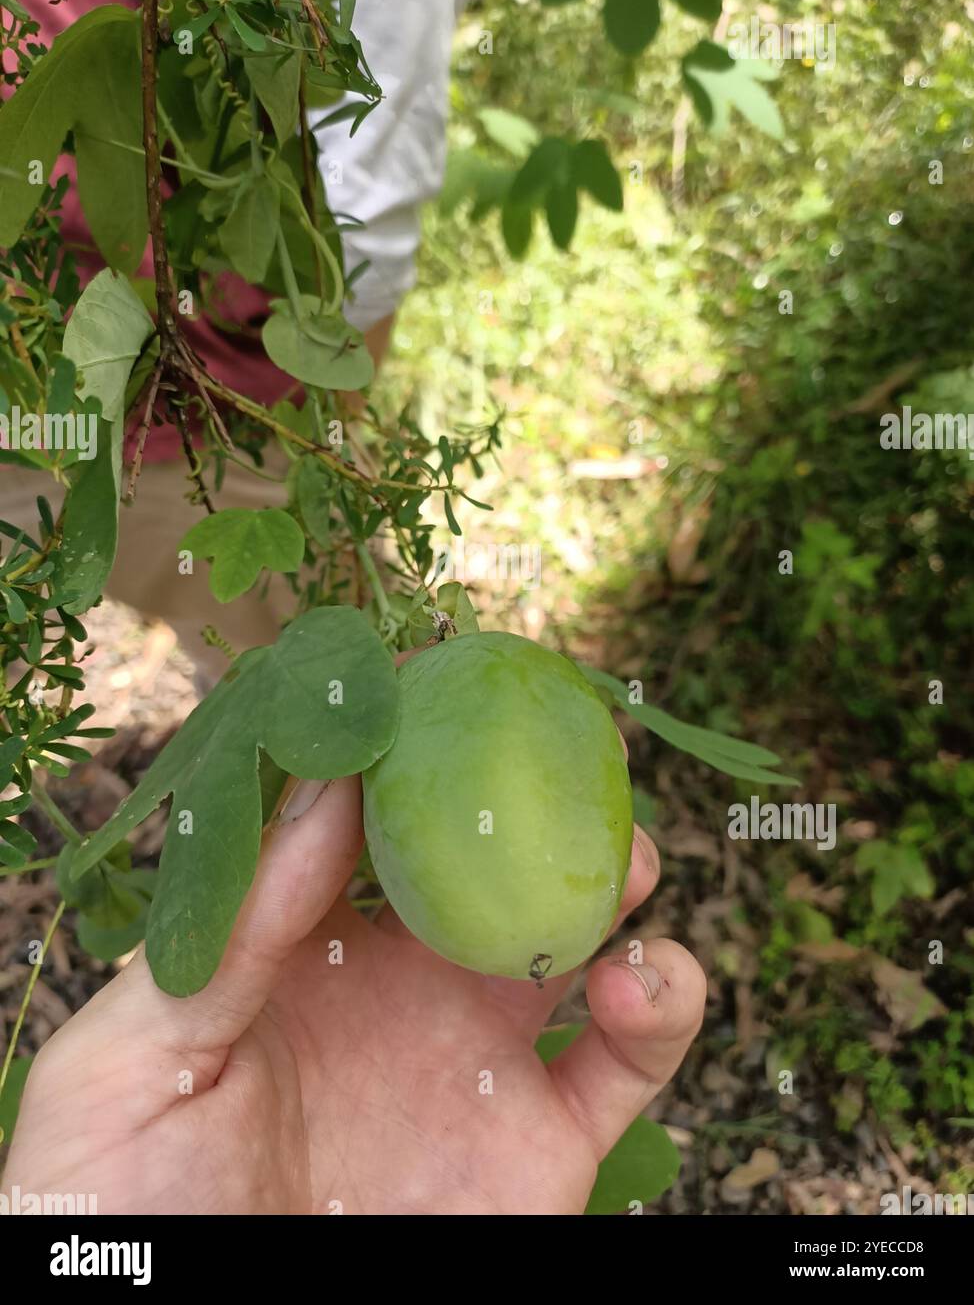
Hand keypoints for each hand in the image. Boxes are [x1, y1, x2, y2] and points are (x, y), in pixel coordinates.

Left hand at [3, 775, 705, 1214]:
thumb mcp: (130, 1065)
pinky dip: (667, 999)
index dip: (407, 746)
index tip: (443, 677)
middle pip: (487, 856)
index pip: (367, 821)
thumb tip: (326, 787)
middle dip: (533, 791)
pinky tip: (638, 977)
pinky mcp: (547, 1140)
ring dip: (617, 874)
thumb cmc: (126, 1214)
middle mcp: (403, 985)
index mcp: (301, 950)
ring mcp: (481, 1056)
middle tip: (559, 742)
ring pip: (579, 931)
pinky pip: (635, 1055)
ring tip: (621, 855)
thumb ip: (230, 931)